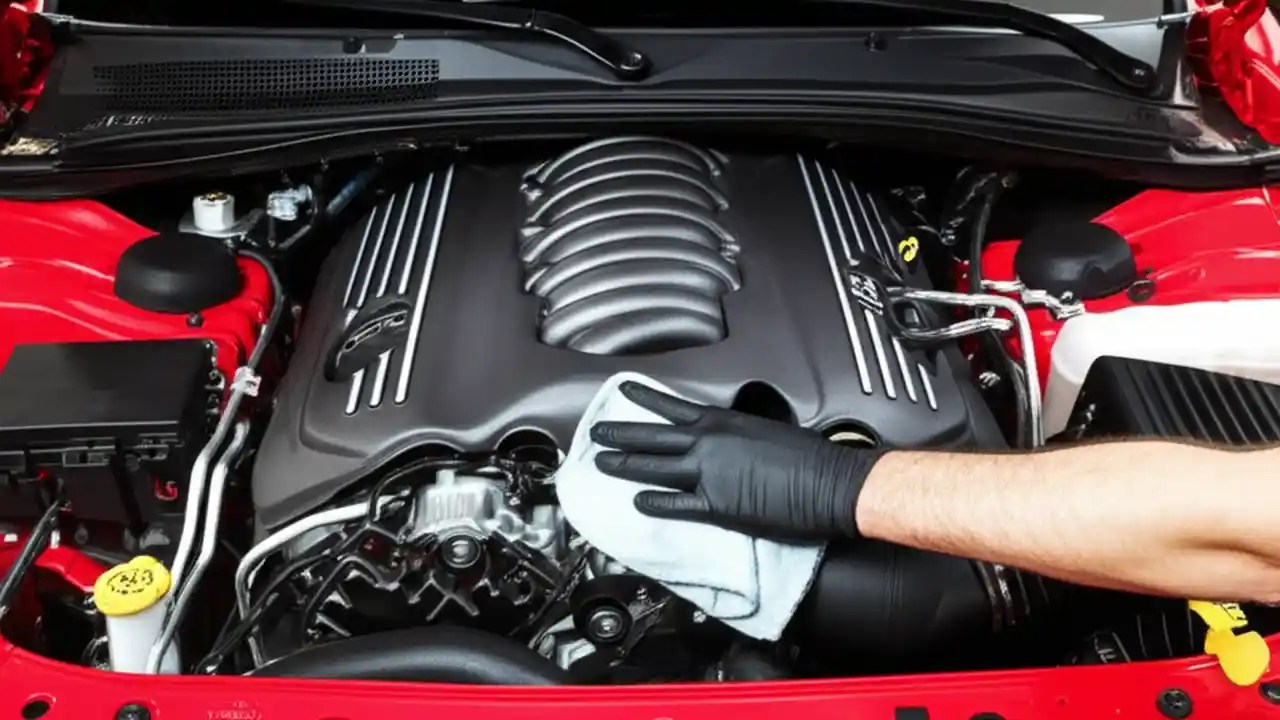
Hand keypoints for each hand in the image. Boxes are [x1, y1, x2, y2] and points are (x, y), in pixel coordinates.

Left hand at [591, 382, 887, 539]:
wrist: (829, 482)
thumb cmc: (808, 455)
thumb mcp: (764, 429)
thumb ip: (736, 435)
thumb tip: (726, 441)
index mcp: (721, 421)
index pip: (670, 406)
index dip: (642, 399)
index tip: (622, 392)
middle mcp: (707, 443)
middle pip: (650, 436)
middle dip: (619, 433)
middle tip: (596, 433)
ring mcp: (707, 475)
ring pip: (652, 467)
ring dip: (624, 465)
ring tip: (602, 463)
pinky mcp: (715, 506)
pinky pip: (674, 504)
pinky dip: (653, 502)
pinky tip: (638, 502)